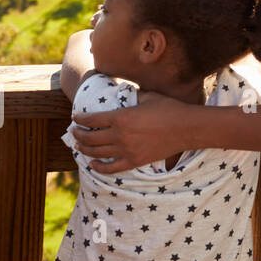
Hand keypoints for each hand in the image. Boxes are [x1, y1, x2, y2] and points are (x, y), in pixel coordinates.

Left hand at [70, 90, 189, 173]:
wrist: (187, 128)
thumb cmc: (170, 108)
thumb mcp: (148, 96)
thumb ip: (132, 95)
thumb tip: (124, 93)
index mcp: (121, 117)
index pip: (92, 119)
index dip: (80, 118)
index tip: (75, 117)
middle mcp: (120, 136)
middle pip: (90, 138)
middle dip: (78, 135)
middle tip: (74, 132)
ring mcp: (126, 150)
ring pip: (96, 153)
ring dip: (84, 149)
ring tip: (79, 146)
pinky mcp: (134, 161)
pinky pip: (111, 168)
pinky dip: (99, 167)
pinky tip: (93, 164)